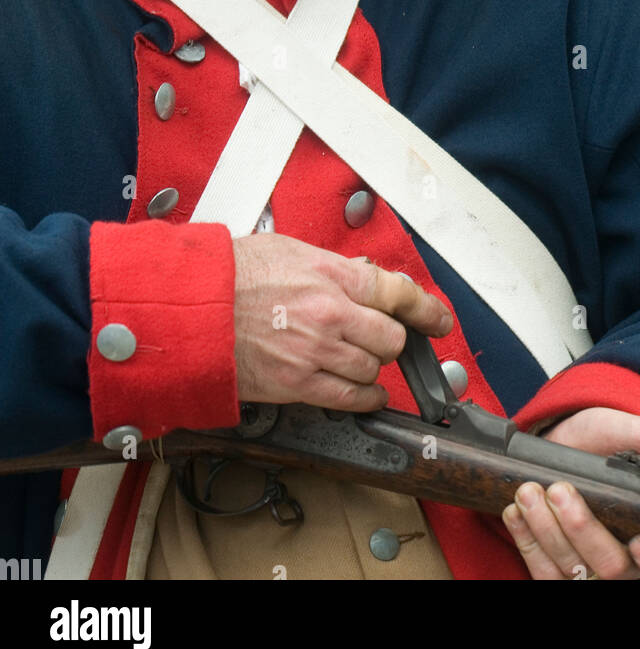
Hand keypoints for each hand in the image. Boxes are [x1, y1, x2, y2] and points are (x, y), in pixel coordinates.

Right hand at [232, 233, 451, 408]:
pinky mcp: (298, 384)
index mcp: (333, 274)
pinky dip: (365, 397)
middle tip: (381, 337)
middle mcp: (332, 314)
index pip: (399, 292)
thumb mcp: (290, 250)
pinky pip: (350, 397)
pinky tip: (365, 393)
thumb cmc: (232, 274)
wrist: (192, 309)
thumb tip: (359, 277)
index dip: (427, 309)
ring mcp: (317, 352)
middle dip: (391, 338)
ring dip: (373, 366)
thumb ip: (332, 267)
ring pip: (374, 369)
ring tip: (362, 360)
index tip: (438, 319)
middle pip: (391, 337)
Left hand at [502, 406, 639, 580]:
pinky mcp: (561, 573)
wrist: (570, 438)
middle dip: (584, 532)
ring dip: (547, 533)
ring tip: (531, 493)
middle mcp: (636, 569)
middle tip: (561, 491)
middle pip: (617, 572)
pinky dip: (528, 542)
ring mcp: (596, 574)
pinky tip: (517, 512)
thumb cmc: (614, 442)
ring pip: (575, 573)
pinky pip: (545, 574)